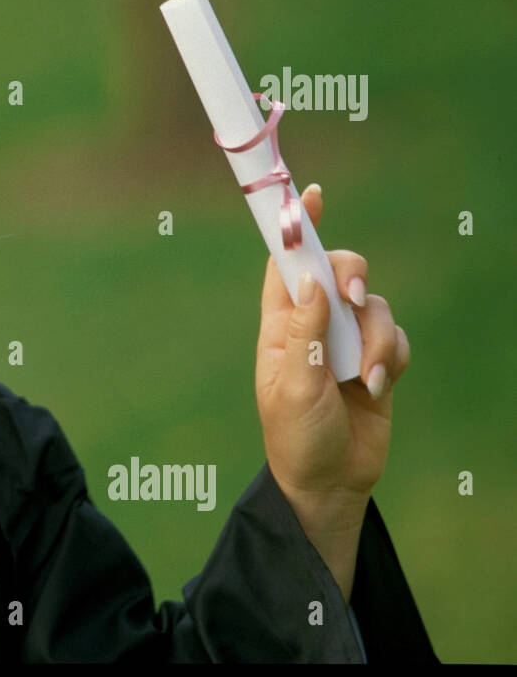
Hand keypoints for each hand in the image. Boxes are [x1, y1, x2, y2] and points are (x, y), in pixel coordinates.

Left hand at [254, 184, 410, 598]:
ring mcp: (346, 341)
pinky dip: (390, 357)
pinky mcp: (376, 360)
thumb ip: (305, 332)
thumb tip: (312, 281)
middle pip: (337, 269)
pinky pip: (395, 336)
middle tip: (350, 297)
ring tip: (361, 378)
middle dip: (350, 274)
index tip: (308, 195)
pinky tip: (374, 387)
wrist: (330, 481)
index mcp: (280, 325)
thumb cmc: (297, 436)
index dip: (296, 230)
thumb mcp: (292, 386)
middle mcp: (313, 325)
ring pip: (372, 305)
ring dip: (373, 340)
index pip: (286, 264)